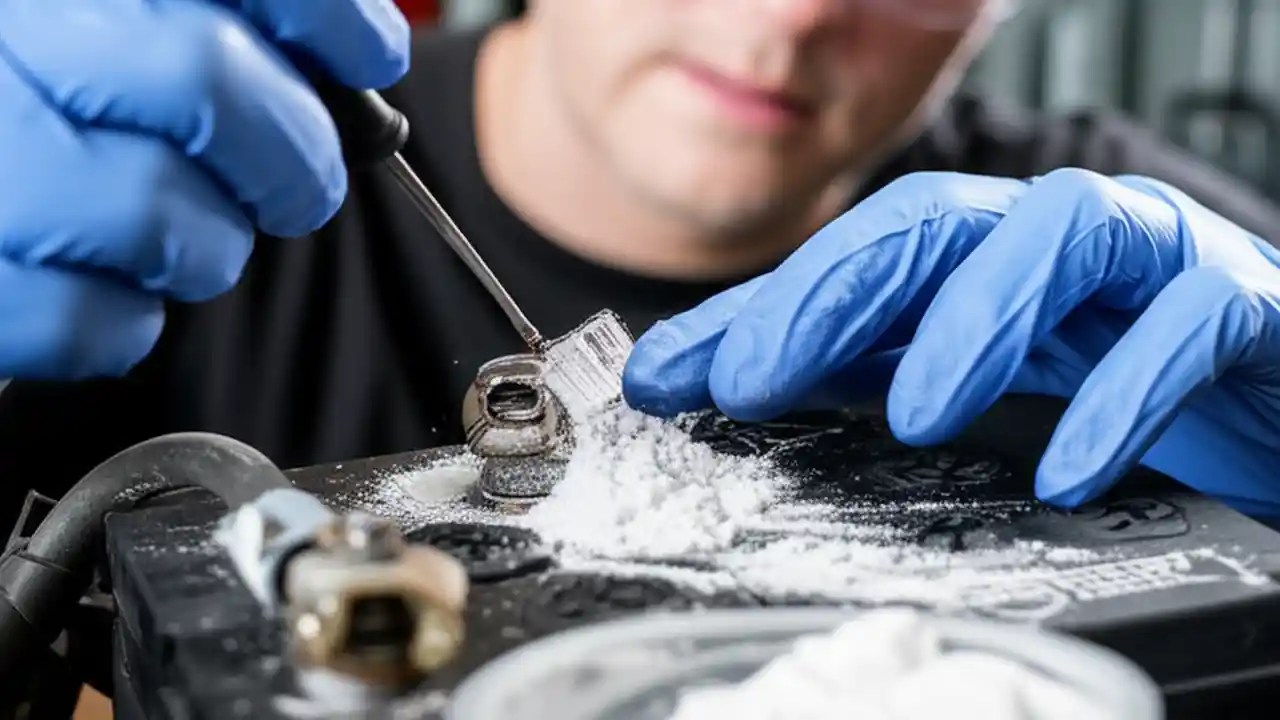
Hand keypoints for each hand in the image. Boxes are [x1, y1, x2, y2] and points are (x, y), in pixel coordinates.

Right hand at [0, 0, 408, 378]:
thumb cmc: (69, 120)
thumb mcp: (132, 41)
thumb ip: (230, 40)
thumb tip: (359, 58)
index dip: (325, 13)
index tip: (374, 54)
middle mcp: (8, 48)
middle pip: (204, 76)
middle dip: (295, 154)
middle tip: (303, 190)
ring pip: (154, 211)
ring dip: (211, 246)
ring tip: (189, 236)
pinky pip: (84, 318)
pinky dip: (128, 321)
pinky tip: (120, 288)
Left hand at [624, 169, 1279, 517]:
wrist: (1272, 395)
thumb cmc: (1116, 368)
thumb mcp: (964, 367)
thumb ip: (845, 362)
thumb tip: (708, 372)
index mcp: (986, 249)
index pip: (860, 252)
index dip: (769, 305)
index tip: (675, 375)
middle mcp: (1057, 236)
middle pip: (939, 220)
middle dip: (836, 292)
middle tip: (755, 376)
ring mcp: (1151, 256)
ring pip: (1066, 234)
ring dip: (977, 321)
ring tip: (913, 413)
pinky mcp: (1240, 301)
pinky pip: (1188, 324)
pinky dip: (1124, 391)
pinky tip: (1068, 470)